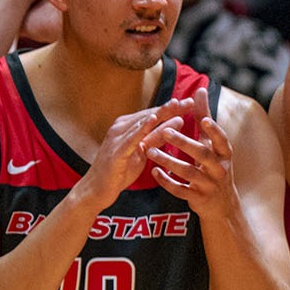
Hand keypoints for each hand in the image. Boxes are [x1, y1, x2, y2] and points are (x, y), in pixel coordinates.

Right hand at [76, 96, 199, 210]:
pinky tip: (153, 119)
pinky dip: (142, 127)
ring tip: (176, 104)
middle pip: (150, 114)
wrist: (98, 189)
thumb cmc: (120, 170)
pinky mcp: (115, 150)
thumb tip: (179, 120)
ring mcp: (117, 137)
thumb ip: (158, 136)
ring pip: (142, 123)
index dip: (172, 108)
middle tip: (190, 100)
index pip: (153, 114)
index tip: (191, 101)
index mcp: (128, 127)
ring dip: (160, 113)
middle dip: (171, 107)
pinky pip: (131, 137)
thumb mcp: (144, 151)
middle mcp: (121, 127)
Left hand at [146, 87, 238, 218]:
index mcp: (225, 153)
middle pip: (202, 154)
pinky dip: (166, 181)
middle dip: (184, 143)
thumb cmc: (214, 166)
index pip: (221, 140)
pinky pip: (180, 189)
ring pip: (188, 172)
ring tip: (150, 151)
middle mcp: (220, 168)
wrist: (221, 205)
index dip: (214, 131)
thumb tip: (200, 89)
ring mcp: (209, 185)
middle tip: (165, 131)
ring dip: (168, 161)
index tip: (202, 120)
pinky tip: (154, 172)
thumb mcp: (212, 144)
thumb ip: (205, 117)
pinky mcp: (197, 198)